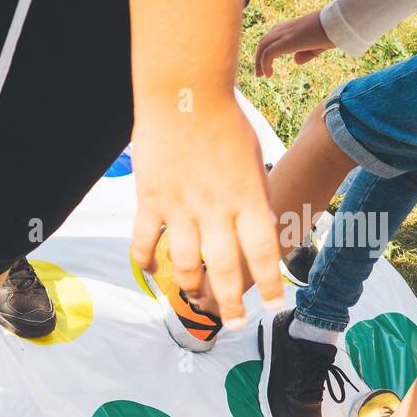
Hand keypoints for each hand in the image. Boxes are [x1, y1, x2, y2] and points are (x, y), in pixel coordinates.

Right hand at [130, 97, 281, 328]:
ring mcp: (180, 207)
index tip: (273, 304)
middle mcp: (215, 208)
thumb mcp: (252, 160)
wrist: (185, 93)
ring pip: (184, 265)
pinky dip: (146, 263)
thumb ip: (253, 197)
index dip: (269, 282)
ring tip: (195, 301)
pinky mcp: (150, 200)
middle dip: (231, 302)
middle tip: (236, 322)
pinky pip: (144, 243)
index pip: (263, 251)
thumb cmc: (224, 121)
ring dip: (190, 289)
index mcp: (247, 197)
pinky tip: (152, 272)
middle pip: (224, 268)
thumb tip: (257, 228)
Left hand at [254, 9, 334, 76]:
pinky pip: (268, 53)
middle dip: (259, 56)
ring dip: (258, 62)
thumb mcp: (319, 45)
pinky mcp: (288, 41)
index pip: (274, 33)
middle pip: (265, 40)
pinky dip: (264, 64)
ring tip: (261, 75)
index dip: (267, 47)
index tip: (267, 61)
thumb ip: (306, 53)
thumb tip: (295, 61)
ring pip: (263, 46)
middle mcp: (288, 28)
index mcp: (295, 27)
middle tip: (259, 73)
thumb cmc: (334, 32)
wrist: (340, 23)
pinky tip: (268, 74)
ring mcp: (287, 33)